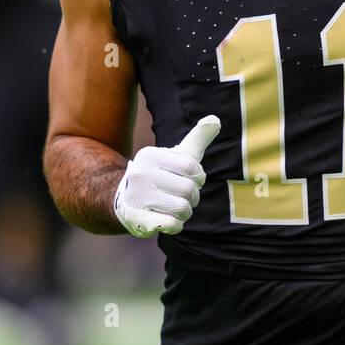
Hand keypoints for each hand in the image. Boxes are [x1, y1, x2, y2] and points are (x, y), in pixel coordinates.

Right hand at [113, 115, 220, 237]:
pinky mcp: (137, 219)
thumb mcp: (177, 156)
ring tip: (175, 208)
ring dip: (185, 212)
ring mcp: (137, 197)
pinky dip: (176, 225)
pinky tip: (168, 220)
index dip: (198, 177)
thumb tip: (215, 119)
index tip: (191, 179)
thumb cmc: (161, 175)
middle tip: (183, 197)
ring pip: (182, 208)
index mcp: (150, 155)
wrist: (128, 201)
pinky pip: (171, 225)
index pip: (191, 167)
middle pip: (188, 190)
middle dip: (193, 197)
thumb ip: (197, 138)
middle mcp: (140, 174)